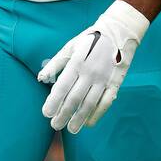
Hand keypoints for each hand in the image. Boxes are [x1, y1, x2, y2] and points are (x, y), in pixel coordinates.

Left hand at [37, 0, 149, 133]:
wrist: (119, 31)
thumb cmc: (90, 39)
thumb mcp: (70, 47)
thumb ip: (55, 64)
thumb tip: (41, 78)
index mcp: (77, 62)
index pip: (62, 86)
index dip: (53, 101)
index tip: (46, 113)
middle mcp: (90, 72)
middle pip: (75, 98)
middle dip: (64, 114)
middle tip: (55, 125)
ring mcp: (104, 78)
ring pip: (90, 103)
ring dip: (79, 118)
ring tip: (71, 129)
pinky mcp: (116, 82)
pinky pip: (106, 102)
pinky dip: (98, 114)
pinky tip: (89, 123)